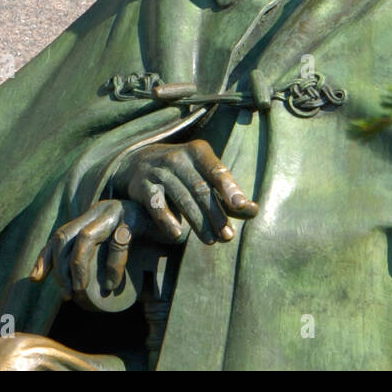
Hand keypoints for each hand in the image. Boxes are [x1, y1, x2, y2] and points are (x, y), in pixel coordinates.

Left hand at [30, 199, 145, 301]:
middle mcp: (101, 210)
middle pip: (66, 235)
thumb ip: (100, 262)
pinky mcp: (136, 218)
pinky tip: (113, 284)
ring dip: (79, 268)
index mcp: (93, 216)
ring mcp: (118, 211)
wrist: (183, 228)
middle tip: (68, 294)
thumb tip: (76, 290)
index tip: (36, 279)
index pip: (61, 233)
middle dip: (60, 267)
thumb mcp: (118, 253)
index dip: (45, 255)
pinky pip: (118, 243)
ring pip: (85, 238)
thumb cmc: (151, 245)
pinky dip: (112, 267)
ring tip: (83, 291)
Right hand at [113, 138, 257, 245]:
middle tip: (228, 236)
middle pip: (200, 188)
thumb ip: (226, 194)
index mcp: (197, 151)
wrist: (138, 162)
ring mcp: (158, 170)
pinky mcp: (142, 186)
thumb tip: (253, 211)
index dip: (229, 188)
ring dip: (197, 221)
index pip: (216, 170)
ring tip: (210, 240)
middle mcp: (177, 157)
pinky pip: (156, 204)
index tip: (241, 206)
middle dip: (215, 214)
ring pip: (181, 198)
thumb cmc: (182, 172)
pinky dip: (166, 219)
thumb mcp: (204, 175)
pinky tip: (177, 234)